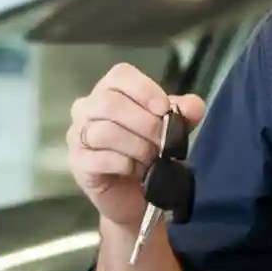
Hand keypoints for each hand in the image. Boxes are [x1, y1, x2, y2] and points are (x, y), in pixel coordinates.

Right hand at [67, 63, 205, 229]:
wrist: (135, 195)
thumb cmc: (148, 152)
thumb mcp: (172, 129)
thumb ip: (184, 113)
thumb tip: (193, 106)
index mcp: (109, 90)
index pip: (120, 75)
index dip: (144, 90)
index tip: (164, 109)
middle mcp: (86, 107)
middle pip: (109, 102)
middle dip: (144, 123)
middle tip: (163, 142)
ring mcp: (77, 135)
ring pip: (104, 131)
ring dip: (136, 146)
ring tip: (152, 158)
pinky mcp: (78, 163)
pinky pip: (100, 158)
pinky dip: (125, 164)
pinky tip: (138, 170)